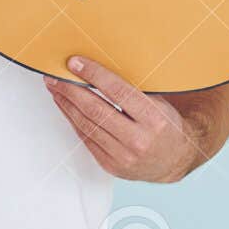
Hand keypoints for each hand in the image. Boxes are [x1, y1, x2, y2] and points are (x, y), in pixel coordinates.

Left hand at [44, 56, 199, 182]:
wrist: (174, 160)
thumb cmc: (165, 124)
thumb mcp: (159, 102)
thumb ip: (134, 88)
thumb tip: (99, 64)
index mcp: (155, 119)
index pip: (118, 91)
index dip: (93, 74)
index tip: (75, 62)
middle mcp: (139, 140)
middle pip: (96, 110)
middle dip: (71, 90)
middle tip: (55, 75)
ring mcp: (124, 157)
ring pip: (87, 126)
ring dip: (66, 105)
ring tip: (55, 89)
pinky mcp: (111, 166)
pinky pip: (86, 139)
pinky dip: (74, 120)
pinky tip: (66, 107)